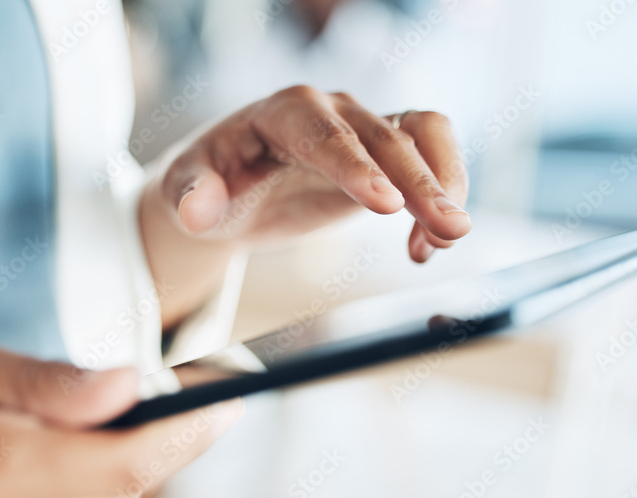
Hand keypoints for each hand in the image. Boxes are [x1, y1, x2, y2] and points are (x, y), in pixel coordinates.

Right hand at [0, 341, 241, 497]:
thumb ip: (55, 383)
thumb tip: (135, 387)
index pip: (125, 462)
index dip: (191, 429)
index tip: (233, 395)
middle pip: (126, 486)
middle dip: (135, 438)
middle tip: (110, 403)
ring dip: (101, 473)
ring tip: (37, 447)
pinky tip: (27, 486)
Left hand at [141, 86, 471, 327]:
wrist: (227, 187)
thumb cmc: (208, 182)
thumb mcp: (185, 189)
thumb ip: (191, 194)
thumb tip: (199, 210)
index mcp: (283, 113)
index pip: (326, 136)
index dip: (358, 169)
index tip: (387, 206)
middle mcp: (331, 111)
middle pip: (387, 137)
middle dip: (422, 183)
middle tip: (450, 229)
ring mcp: (362, 128)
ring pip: (423, 135)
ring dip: (445, 182)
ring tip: (449, 237)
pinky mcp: (383, 153)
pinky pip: (429, 158)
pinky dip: (439, 198)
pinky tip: (426, 247)